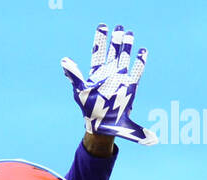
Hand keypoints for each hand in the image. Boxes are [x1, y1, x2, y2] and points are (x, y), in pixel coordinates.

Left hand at [61, 23, 157, 145]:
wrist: (101, 126)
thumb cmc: (88, 109)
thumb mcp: (79, 91)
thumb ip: (74, 75)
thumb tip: (64, 61)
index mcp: (97, 73)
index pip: (99, 52)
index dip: (101, 39)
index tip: (103, 26)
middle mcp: (109, 74)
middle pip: (113, 53)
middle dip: (116, 40)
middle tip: (119, 27)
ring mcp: (119, 79)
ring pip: (124, 59)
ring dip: (127, 47)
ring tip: (130, 33)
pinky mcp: (129, 87)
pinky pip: (136, 72)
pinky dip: (139, 62)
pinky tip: (142, 51)